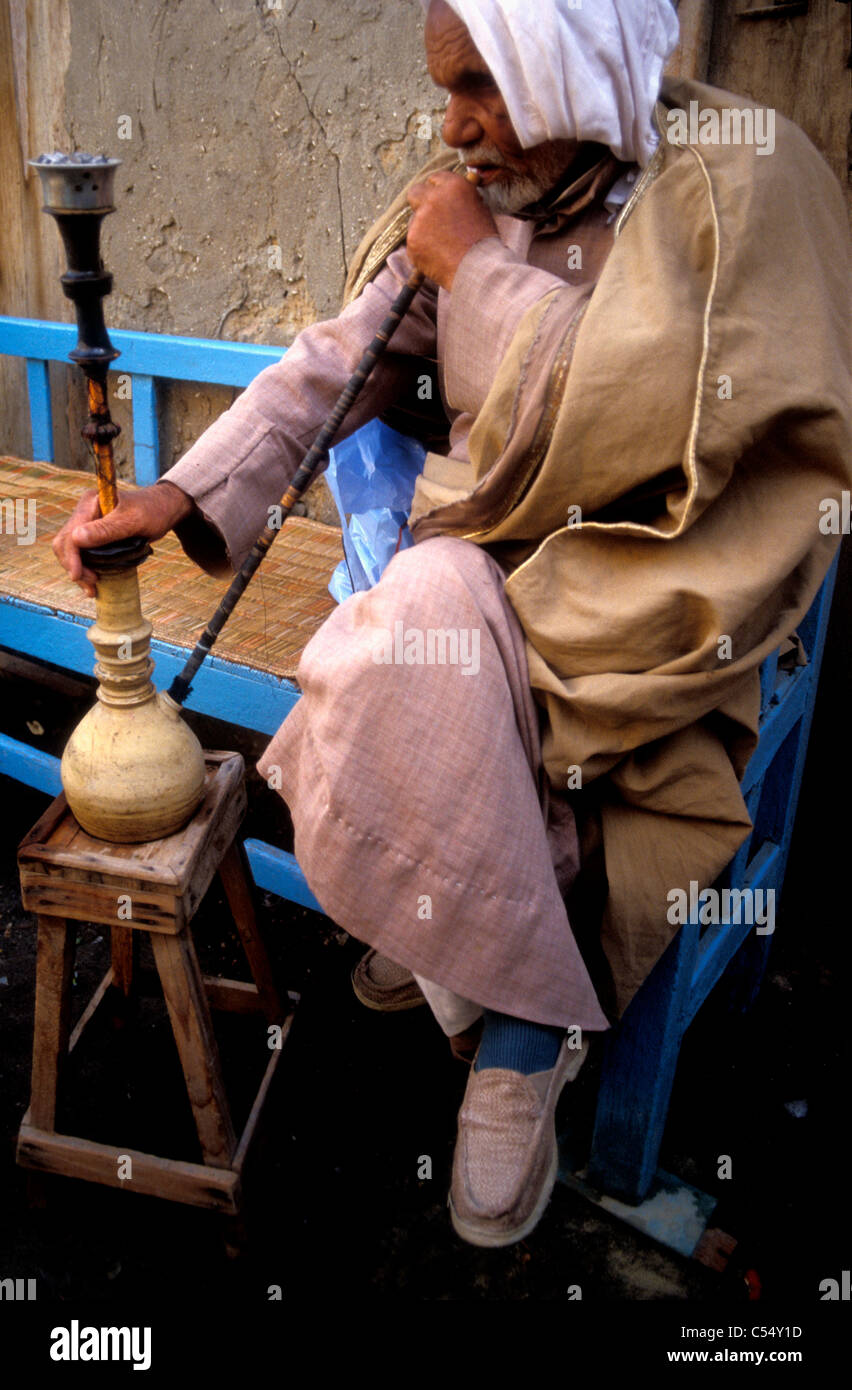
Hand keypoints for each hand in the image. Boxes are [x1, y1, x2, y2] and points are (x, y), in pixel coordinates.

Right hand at [52, 481, 193, 597]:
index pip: (71, 533)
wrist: (164, 509)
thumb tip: (76, 538)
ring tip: (92, 589)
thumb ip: (107, 529)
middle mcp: (84, 512)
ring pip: (69, 550)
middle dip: (73, 566)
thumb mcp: (133, 521)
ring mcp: (87, 523)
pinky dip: (84, 568)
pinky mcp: (93, 535)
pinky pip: (81, 553)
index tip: (78, 576)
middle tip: (91, 586)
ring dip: (78, 571)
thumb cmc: (153, 511)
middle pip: (65, 543)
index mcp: (90, 503)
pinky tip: (93, 582)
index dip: (71, 557)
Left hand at [406, 170, 497, 290]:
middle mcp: (434, 198)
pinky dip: (421, 249)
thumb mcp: (480, 209)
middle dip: (420, 202)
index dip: (437, 190)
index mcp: (454, 186)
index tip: (438, 199)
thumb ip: (462, 198)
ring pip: (414, 221)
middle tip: (428, 217)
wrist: (478, 268)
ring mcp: (420, 219)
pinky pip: (413, 241)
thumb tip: (451, 197)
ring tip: (442, 246)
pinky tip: (438, 256)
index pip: (435, 179)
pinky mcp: (413, 239)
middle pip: (415, 192)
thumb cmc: (484, 242)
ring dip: (423, 229)